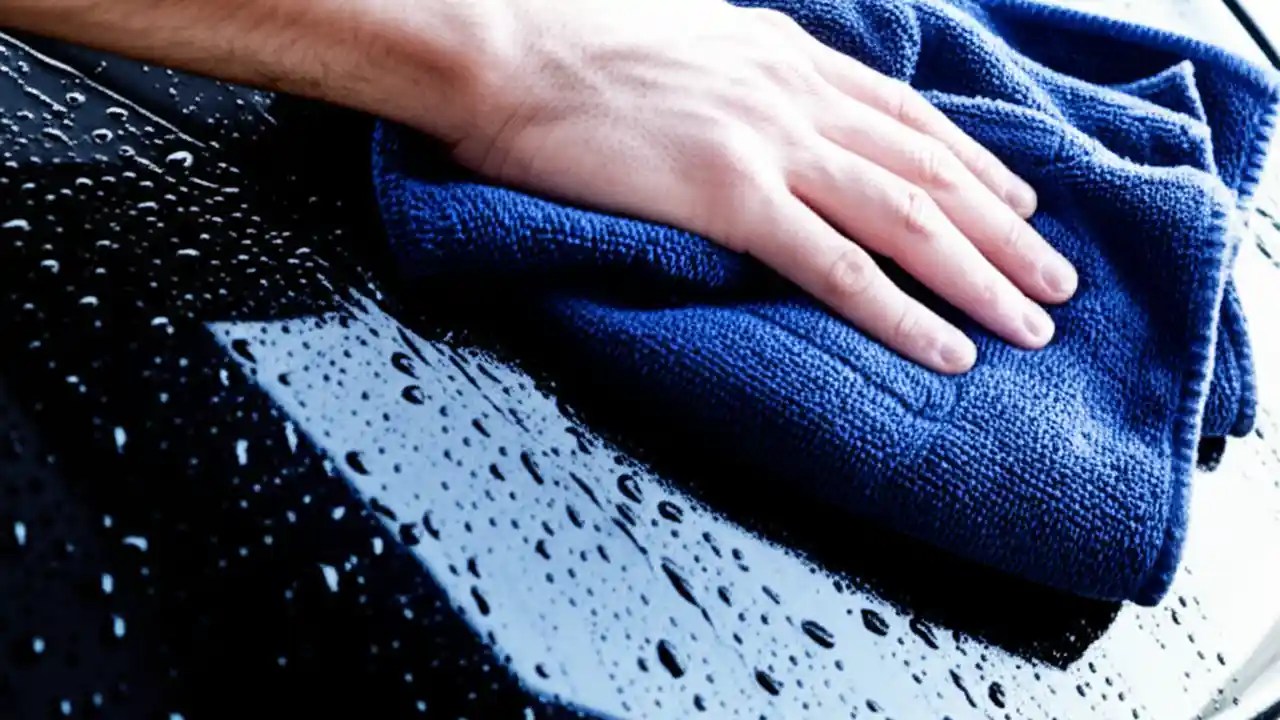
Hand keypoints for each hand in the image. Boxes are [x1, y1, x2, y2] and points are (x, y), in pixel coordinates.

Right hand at [451, 0, 1077, 373]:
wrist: (496, 42)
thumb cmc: (564, 39)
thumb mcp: (679, 33)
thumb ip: (736, 67)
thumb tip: (750, 98)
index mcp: (783, 54)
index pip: (906, 116)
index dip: (973, 164)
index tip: (1015, 202)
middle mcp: (796, 95)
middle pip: (931, 170)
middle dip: (1005, 230)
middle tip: (1056, 276)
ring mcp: (769, 144)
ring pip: (909, 218)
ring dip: (982, 276)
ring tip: (1031, 322)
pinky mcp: (729, 196)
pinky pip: (838, 267)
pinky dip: (902, 311)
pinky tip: (947, 348)